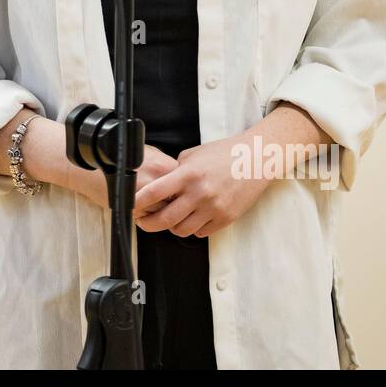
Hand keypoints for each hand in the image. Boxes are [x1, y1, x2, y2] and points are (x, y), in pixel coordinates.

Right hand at [69, 143, 176, 210]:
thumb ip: (164, 166)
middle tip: (168, 200)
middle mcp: (156, 182)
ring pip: (164, 212)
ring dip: (161, 211)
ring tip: (151, 203)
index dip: (182, 189)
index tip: (178, 190)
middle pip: (177, 201)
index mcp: (163, 166)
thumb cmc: (116, 158)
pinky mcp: (133, 210)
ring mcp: (145, 197)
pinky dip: (147, 215)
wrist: (89, 167)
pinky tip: (140, 206)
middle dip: (175, 203)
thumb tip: (179, 177)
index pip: (184, 184)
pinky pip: (148, 218)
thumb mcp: (145, 153)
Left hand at [133, 135, 271, 237]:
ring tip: (170, 220)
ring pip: (182, 230)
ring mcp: (213, 208)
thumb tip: (159, 181)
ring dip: (172, 227)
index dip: (137, 202)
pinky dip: (193, 228)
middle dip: (148, 224)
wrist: (256, 159)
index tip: (129, 206)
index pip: (155, 192)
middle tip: (142, 222)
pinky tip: (192, 219)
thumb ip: (175, 169)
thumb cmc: (224, 153)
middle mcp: (199, 193)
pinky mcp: (225, 218)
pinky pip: (201, 233)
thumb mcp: (194, 154)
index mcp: (188, 174)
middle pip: (165, 219)